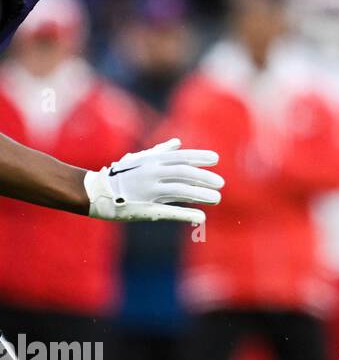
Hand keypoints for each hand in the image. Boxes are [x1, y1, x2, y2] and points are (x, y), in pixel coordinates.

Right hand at [84, 138, 222, 224]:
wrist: (95, 192)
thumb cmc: (120, 174)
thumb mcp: (139, 159)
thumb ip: (160, 151)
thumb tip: (177, 142)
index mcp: (152, 161)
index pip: (180, 157)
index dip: (199, 157)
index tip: (216, 158)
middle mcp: (151, 173)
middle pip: (184, 173)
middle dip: (204, 177)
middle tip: (221, 183)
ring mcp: (148, 191)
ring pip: (179, 191)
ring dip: (200, 194)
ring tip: (217, 198)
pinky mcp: (144, 208)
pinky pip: (169, 211)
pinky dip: (186, 214)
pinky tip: (201, 217)